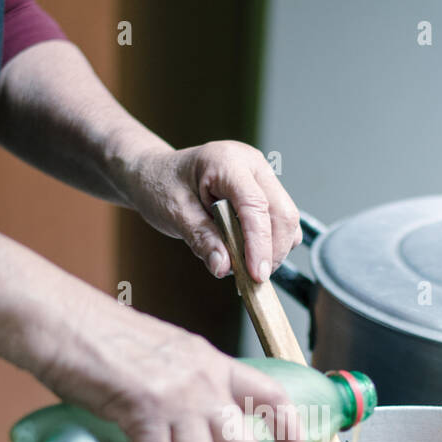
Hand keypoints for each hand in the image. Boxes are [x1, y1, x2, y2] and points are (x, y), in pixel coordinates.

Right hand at [39, 286, 306, 441]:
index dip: (291, 436)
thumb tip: (183, 436)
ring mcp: (177, 395)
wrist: (57, 320)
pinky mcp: (143, 409)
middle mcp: (205, 380)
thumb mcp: (162, 356)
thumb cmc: (96, 338)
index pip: (274, 398)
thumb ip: (183, 389)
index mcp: (214, 364)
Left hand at [118, 140, 303, 280]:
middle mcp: (252, 164)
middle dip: (272, 251)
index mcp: (228, 161)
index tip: (256, 274)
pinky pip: (279, 222)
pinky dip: (270, 244)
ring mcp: (262, 176)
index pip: (256, 205)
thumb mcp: (174, 213)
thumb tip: (224, 267)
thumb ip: (201, 239)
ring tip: (246, 268)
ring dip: (273, 250)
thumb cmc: (160, 185)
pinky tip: (249, 256)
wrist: (155, 173)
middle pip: (282, 213)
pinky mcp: (264, 192)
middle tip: (253, 280)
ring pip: (286, 220)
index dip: (259, 243)